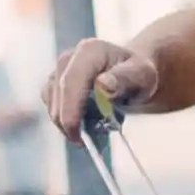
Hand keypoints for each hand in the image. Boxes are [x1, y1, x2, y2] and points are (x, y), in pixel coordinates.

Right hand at [41, 38, 158, 142]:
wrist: (132, 74)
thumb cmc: (138, 75)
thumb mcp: (141, 76)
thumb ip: (125, 79)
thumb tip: (103, 85)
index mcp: (89, 51)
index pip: (70, 82)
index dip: (70, 111)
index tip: (78, 137)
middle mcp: (68, 58)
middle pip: (58, 98)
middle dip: (71, 124)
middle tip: (90, 142)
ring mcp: (57, 72)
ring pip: (53, 107)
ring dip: (71, 124)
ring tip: (97, 125)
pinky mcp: (53, 86)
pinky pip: (53, 110)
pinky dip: (68, 121)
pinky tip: (88, 122)